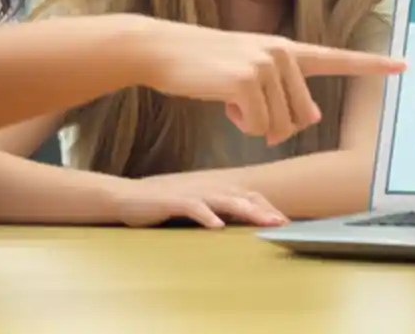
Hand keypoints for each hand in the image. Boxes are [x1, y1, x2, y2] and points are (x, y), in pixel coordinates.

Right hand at [106, 174, 286, 229]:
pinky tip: (218, 226)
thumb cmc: (164, 203)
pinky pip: (194, 207)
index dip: (269, 207)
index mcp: (216, 189)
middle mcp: (209, 187)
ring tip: (265, 223)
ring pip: (226, 200)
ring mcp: (193, 193)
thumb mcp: (196, 205)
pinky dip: (207, 216)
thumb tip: (238, 222)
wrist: (127, 196)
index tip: (286, 222)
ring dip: (247, 211)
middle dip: (266, 210)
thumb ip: (217, 209)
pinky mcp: (174, 201)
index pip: (250, 196)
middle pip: (244, 197)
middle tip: (284, 224)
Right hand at [120, 15, 405, 145]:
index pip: (338, 58)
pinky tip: (222, 101)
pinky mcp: (247, 79)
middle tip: (244, 107)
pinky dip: (240, 124)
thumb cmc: (206, 67)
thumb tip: (309, 121)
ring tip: (229, 97)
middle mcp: (283, 52)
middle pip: (301, 117)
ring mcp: (267, 63)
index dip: (373, 65)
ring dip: (254, 125)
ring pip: (280, 125)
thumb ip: (284, 95)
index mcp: (288, 50)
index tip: (405, 65)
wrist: (164, 49)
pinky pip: (258, 126)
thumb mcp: (249, 77)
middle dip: (275, 125)